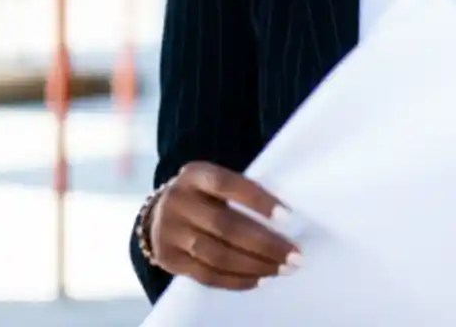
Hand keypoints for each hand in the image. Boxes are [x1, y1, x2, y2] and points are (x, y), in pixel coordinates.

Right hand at [148, 161, 300, 289]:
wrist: (160, 212)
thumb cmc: (207, 195)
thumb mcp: (217, 181)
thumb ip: (244, 192)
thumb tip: (287, 220)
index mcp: (196, 175)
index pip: (227, 184)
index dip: (258, 200)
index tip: (288, 216)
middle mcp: (178, 201)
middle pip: (226, 226)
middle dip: (266, 244)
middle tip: (296, 256)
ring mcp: (169, 232)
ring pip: (217, 255)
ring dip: (255, 265)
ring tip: (282, 269)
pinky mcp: (168, 259)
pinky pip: (206, 275)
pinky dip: (236, 280)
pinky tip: (260, 279)